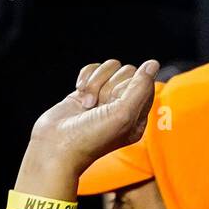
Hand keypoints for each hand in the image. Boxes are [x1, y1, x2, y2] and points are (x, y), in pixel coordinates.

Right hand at [16, 59, 158, 201]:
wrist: (56, 145)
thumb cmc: (91, 137)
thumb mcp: (123, 114)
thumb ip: (141, 88)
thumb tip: (153, 64)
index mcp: (138, 117)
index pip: (145, 83)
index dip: (128, 87)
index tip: (115, 104)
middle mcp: (123, 107)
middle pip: (127, 72)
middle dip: (110, 85)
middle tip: (99, 106)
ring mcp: (104, 98)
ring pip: (110, 67)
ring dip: (95, 82)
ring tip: (87, 104)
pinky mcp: (87, 91)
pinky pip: (93, 68)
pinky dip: (85, 77)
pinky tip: (79, 93)